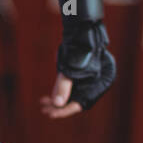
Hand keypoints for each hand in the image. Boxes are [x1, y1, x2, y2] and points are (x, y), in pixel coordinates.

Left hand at [46, 0, 115, 116]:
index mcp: (100, 83)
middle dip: (59, 106)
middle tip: (44, 109)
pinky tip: (49, 95)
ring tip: (43, 103)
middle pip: (76, 100)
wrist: (82, 28)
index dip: (65, 110)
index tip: (51, 113)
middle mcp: (97, 84)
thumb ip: (63, 86)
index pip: (81, 103)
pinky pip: (71, 88)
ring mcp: (90, 79)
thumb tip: (56, 104)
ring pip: (72, 95)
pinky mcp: (82, 75)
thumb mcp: (68, 67)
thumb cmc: (78, 46)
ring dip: (57, 99)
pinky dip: (60, 91)